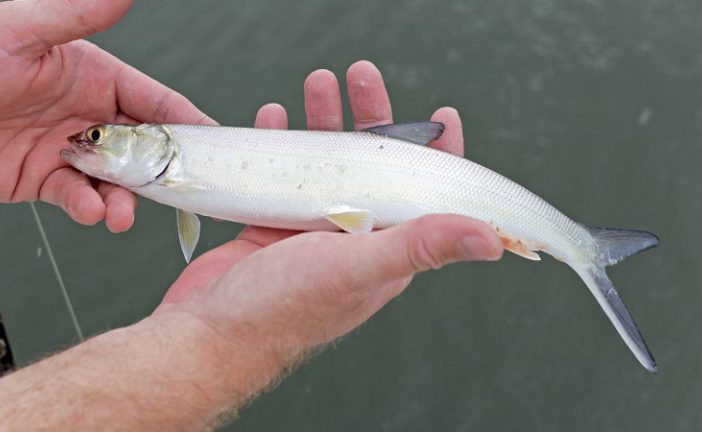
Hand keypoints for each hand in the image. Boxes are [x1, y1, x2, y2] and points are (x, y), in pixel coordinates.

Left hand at [0, 0, 210, 231]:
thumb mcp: (21, 31)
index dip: (187, 123)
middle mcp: (88, 113)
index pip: (155, 100)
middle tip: (174, 193)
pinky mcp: (43, 180)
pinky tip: (89, 211)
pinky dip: (89, 208)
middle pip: (144, 147)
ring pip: (116, 181)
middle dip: (160, 172)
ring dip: (126, 200)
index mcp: (93, 75)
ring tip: (121, 216)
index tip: (215, 146)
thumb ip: (79, 14)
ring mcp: (68, 149)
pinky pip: (78, 198)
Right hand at [153, 61, 503, 413]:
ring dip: (323, 121)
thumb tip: (493, 240)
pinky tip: (273, 116)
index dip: (437, 155)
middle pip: (372, 165)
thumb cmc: (286, 307)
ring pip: (326, 164)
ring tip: (316, 82)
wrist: (209, 332)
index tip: (442, 113)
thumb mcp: (359, 268)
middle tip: (360, 74)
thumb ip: (420, 246)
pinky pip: (283, 175)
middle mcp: (354, 238)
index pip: (424, 195)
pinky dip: (281, 143)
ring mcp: (310, 231)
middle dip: (369, 117)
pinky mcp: (271, 226)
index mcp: (386, 249)